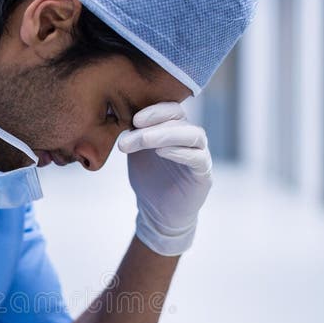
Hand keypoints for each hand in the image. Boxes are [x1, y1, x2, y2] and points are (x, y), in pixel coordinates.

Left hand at [117, 102, 211, 255]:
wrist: (158, 212)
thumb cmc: (149, 180)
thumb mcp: (136, 154)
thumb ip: (133, 135)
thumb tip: (119, 117)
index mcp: (174, 129)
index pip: (170, 109)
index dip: (154, 110)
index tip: (133, 119)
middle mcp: (189, 138)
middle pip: (180, 118)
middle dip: (155, 121)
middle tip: (133, 127)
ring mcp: (200, 154)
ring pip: (193, 135)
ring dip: (166, 134)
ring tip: (144, 140)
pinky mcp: (204, 173)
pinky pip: (198, 157)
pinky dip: (180, 152)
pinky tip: (161, 152)